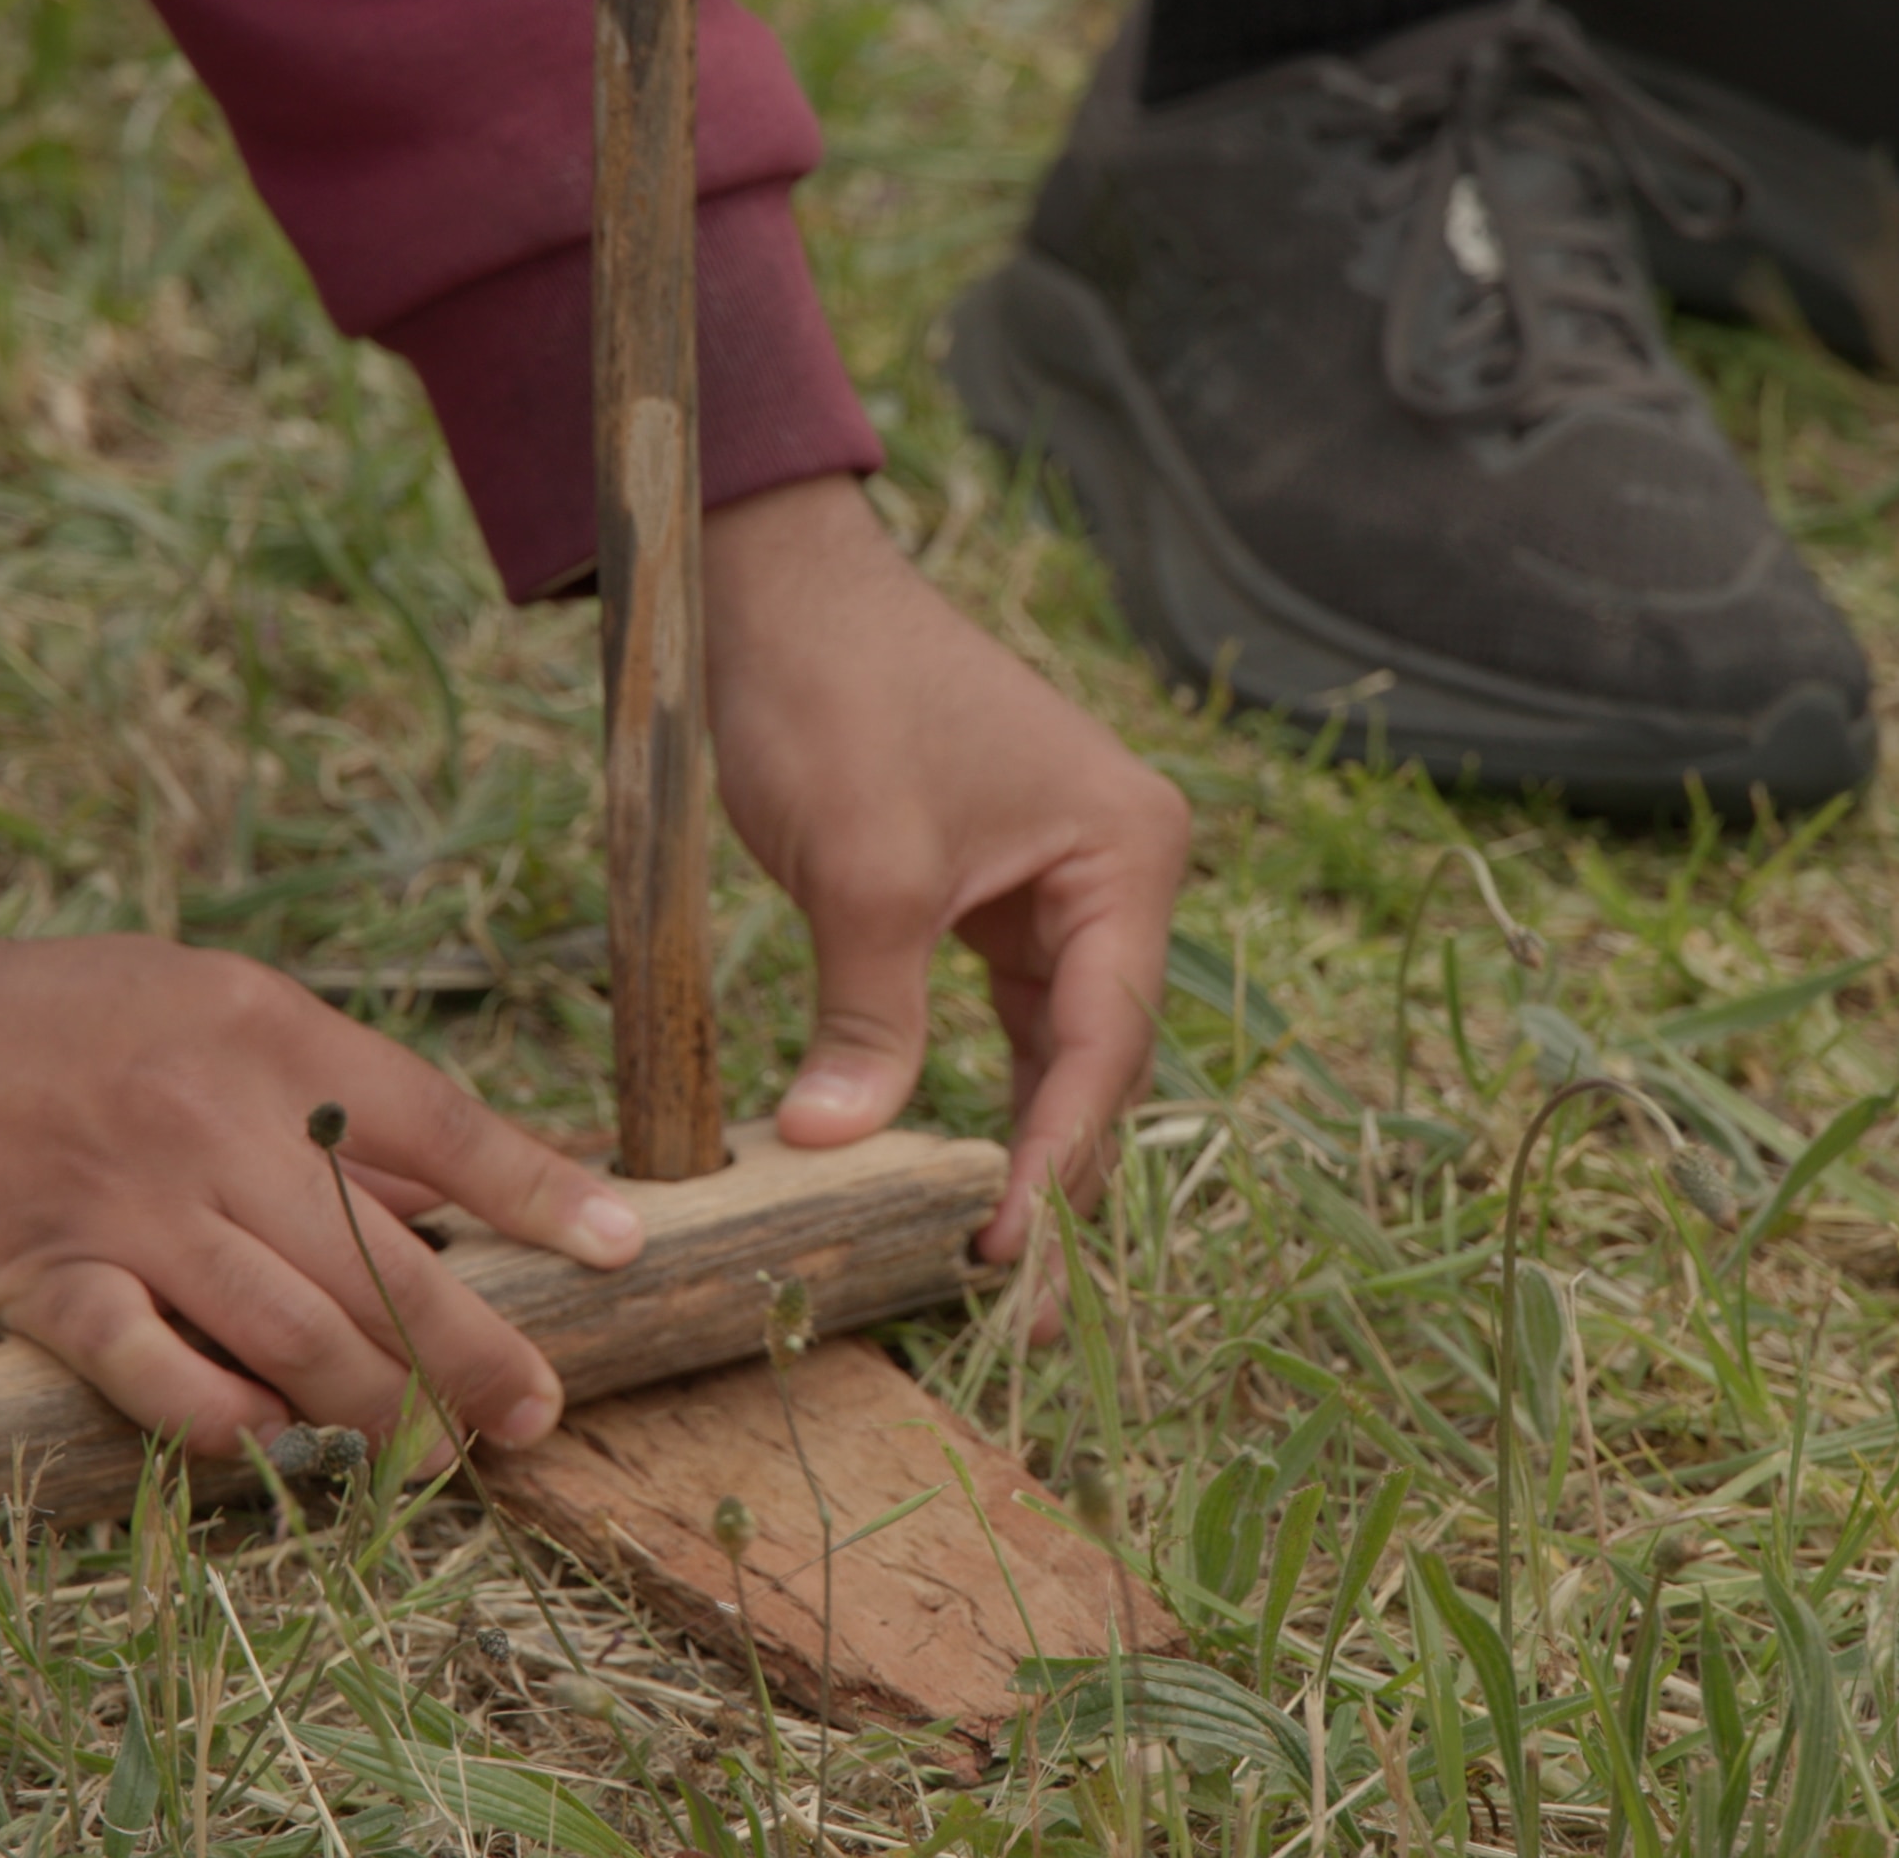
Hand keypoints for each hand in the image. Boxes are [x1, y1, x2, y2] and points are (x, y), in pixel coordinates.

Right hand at [0, 805, 646, 1458]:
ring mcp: (127, 1200)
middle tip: (536, 1414)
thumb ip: (314, 1094)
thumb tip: (444, 1185)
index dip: (535, 1190)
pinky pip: (153, 1368)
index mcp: (269, 1035)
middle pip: (383, 1252)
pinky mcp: (36, 1271)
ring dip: (373, 1408)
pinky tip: (271, 1455)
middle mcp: (214, 1117)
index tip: (618, 1246)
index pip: (437, 1120)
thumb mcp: (199, 1009)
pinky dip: (221, 1422)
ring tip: (431, 1462)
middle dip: (475, 1347)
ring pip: (289, 1325)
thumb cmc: (36, 1017)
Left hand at [705, 476, 1190, 1264]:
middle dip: (1050, 1179)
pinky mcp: (994, 893)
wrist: (772, 589)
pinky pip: (1004, 1017)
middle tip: (1016, 1310)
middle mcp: (1118, 871)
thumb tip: (836, 1150)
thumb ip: (870, 1018)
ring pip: (1052, 1049)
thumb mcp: (858, 868)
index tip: (1003, 1259)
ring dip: (1016, 1148)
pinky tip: (949, 1178)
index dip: (1052, 1160)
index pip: (1104, 1042)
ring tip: (989, 1273)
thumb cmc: (833, 696)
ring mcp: (1062, 884)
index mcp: (1126, 852)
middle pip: (1096, 1059)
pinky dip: (976, 1091)